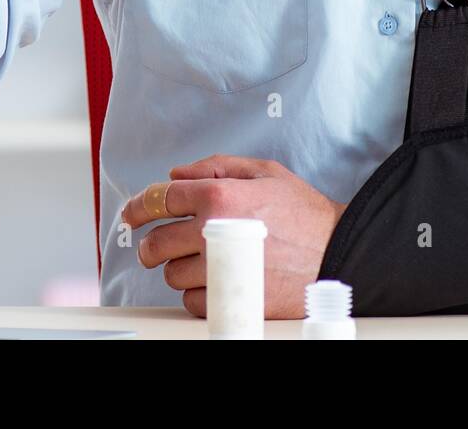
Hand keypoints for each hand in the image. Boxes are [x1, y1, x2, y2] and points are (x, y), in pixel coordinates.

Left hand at [122, 155, 346, 319]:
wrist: (335, 254)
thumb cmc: (303, 213)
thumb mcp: (266, 172)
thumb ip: (217, 166)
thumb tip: (176, 174)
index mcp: (219, 196)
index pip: (159, 199)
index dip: (138, 205)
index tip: (132, 213)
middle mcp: (212, 232)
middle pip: (156, 241)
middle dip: (152, 243)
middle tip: (161, 244)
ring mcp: (217, 270)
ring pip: (171, 274)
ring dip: (181, 267)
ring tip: (208, 260)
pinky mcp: (226, 300)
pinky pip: (190, 301)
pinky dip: (198, 293)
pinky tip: (221, 280)